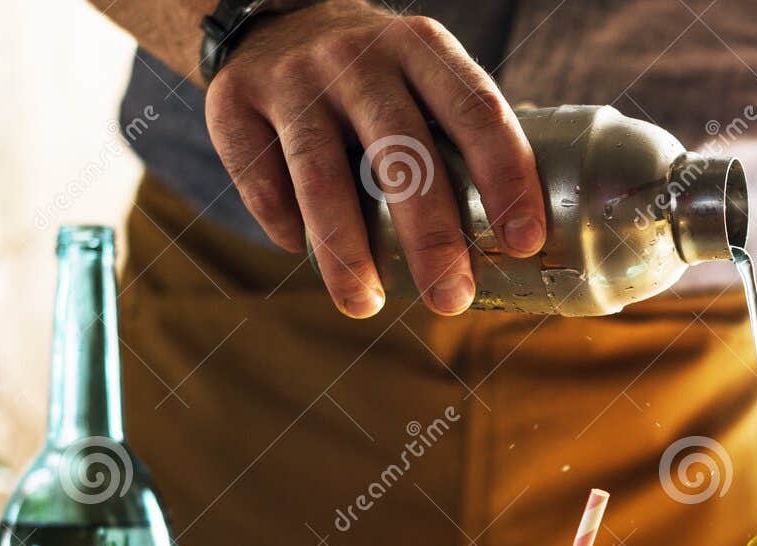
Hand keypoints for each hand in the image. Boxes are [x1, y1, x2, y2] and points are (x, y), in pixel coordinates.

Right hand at [203, 0, 545, 317]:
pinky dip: (285, 225)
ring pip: (322, 176)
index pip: (475, 111)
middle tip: (450, 300)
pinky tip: (302, 251)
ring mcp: (293, 78)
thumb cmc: (376, 79)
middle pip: (401, 153)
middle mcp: (358, 56)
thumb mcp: (423, 80)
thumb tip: (512, 254)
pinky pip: (261, 180)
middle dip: (430, 236)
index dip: (505, 177)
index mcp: (422, 48)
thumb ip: (457, 143)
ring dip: (347, 252)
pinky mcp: (234, 101)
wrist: (274, 17)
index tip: (523, 242)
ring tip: (363, 305)